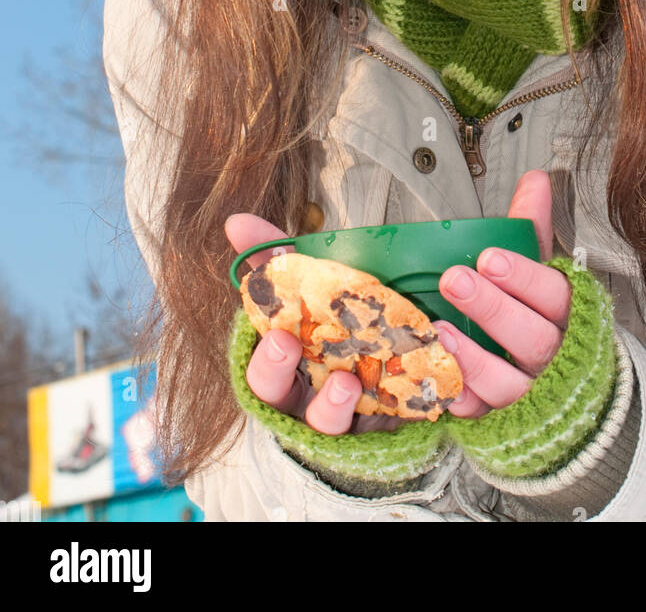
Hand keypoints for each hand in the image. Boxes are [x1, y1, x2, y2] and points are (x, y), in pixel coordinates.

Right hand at [224, 214, 408, 433]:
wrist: (392, 349)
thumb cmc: (332, 317)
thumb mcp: (307, 283)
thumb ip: (272, 255)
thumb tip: (235, 221)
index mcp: (286, 370)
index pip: (263, 376)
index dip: (268, 362)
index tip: (279, 336)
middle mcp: (307, 400)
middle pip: (285, 406)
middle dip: (286, 381)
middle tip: (296, 350)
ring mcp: (345, 418)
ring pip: (328, 425)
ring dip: (334, 406)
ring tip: (348, 382)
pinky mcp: (385, 423)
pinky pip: (389, 424)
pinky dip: (397, 411)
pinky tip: (408, 393)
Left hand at [433, 170, 571, 416]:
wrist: (569, 391)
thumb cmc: (547, 320)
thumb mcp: (541, 273)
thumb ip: (533, 230)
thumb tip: (534, 180)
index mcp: (570, 314)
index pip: (556, 295)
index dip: (524, 277)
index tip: (490, 257)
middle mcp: (558, 357)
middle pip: (533, 337)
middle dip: (493, 309)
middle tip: (454, 279)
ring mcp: (536, 395)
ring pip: (512, 383)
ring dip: (475, 358)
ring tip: (441, 330)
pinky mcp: (511, 423)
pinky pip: (489, 419)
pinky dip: (467, 404)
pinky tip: (444, 388)